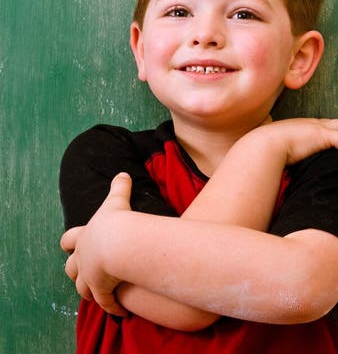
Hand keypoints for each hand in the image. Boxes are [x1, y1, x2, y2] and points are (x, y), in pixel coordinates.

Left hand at [60, 172, 132, 316]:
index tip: (69, 245)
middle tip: (82, 272)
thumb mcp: (116, 200)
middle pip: (70, 268)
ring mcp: (89, 277)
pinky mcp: (100, 291)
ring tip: (98, 295)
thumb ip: (119, 187)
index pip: (68, 240)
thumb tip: (123, 173)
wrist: (118, 244)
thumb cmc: (116, 221)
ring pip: (82, 289)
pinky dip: (111, 307)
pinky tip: (118, 310)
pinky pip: (104, 303)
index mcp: (83, 237)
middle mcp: (82, 258)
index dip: (69, 242)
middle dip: (75, 271)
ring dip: (89, 292)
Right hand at [252, 117, 337, 166]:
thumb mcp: (277, 150)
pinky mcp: (323, 136)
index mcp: (304, 126)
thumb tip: (281, 170)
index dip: (336, 134)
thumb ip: (284, 155)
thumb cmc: (267, 150)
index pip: (326, 126)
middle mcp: (313, 123)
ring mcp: (319, 128)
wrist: (264, 145)